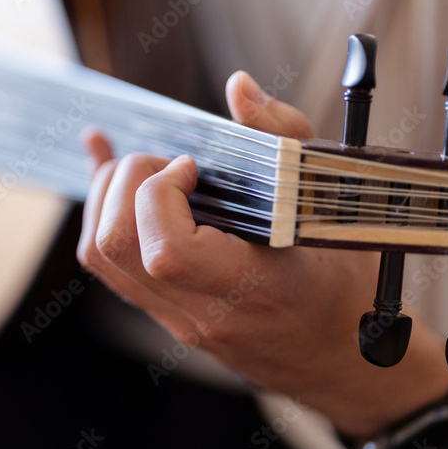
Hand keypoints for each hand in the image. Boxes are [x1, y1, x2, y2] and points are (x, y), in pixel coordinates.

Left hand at [77, 70, 447, 436]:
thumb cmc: (346, 285)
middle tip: (169, 163)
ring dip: (108, 195)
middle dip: (126, 182)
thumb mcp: (335, 207)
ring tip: (147, 169)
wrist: (340, 360)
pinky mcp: (165, 315)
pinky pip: (111, 266)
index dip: (161, 195)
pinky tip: (112, 176)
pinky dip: (104, 213)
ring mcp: (177, 318)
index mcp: (252, 289)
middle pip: (115, 247)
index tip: (192, 166)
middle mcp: (204, 312)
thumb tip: (239, 88)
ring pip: (101, 257)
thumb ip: (286, 140)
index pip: (168, 252)